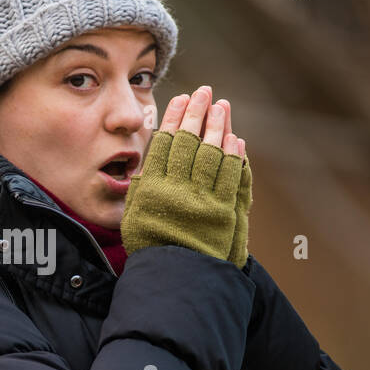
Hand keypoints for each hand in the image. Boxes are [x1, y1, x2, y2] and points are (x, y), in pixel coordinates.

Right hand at [121, 86, 253, 265]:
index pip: (164, 143)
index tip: (182, 99)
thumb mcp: (134, 217)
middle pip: (188, 141)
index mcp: (152, 188)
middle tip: (204, 91)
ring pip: (211, 153)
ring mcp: (202, 198)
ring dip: (217, 126)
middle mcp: (176, 188)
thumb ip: (141, 190)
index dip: (174, 118)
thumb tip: (145, 167)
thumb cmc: (151, 247)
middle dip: (197, 113)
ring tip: (221, 106)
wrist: (175, 277)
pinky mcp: (223, 210)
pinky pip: (230, 176)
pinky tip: (235, 138)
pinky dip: (233, 155)